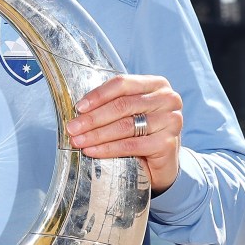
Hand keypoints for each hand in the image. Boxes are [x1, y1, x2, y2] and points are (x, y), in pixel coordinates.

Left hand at [65, 75, 181, 194]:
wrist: (162, 161)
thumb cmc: (140, 131)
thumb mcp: (128, 111)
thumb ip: (110, 104)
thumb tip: (78, 110)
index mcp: (155, 84)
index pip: (122, 84)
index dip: (98, 95)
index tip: (78, 108)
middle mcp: (167, 99)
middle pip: (122, 106)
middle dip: (92, 118)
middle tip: (72, 128)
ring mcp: (171, 121)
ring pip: (125, 126)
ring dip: (97, 134)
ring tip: (78, 141)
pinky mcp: (168, 144)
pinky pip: (131, 145)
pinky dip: (108, 149)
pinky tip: (92, 151)